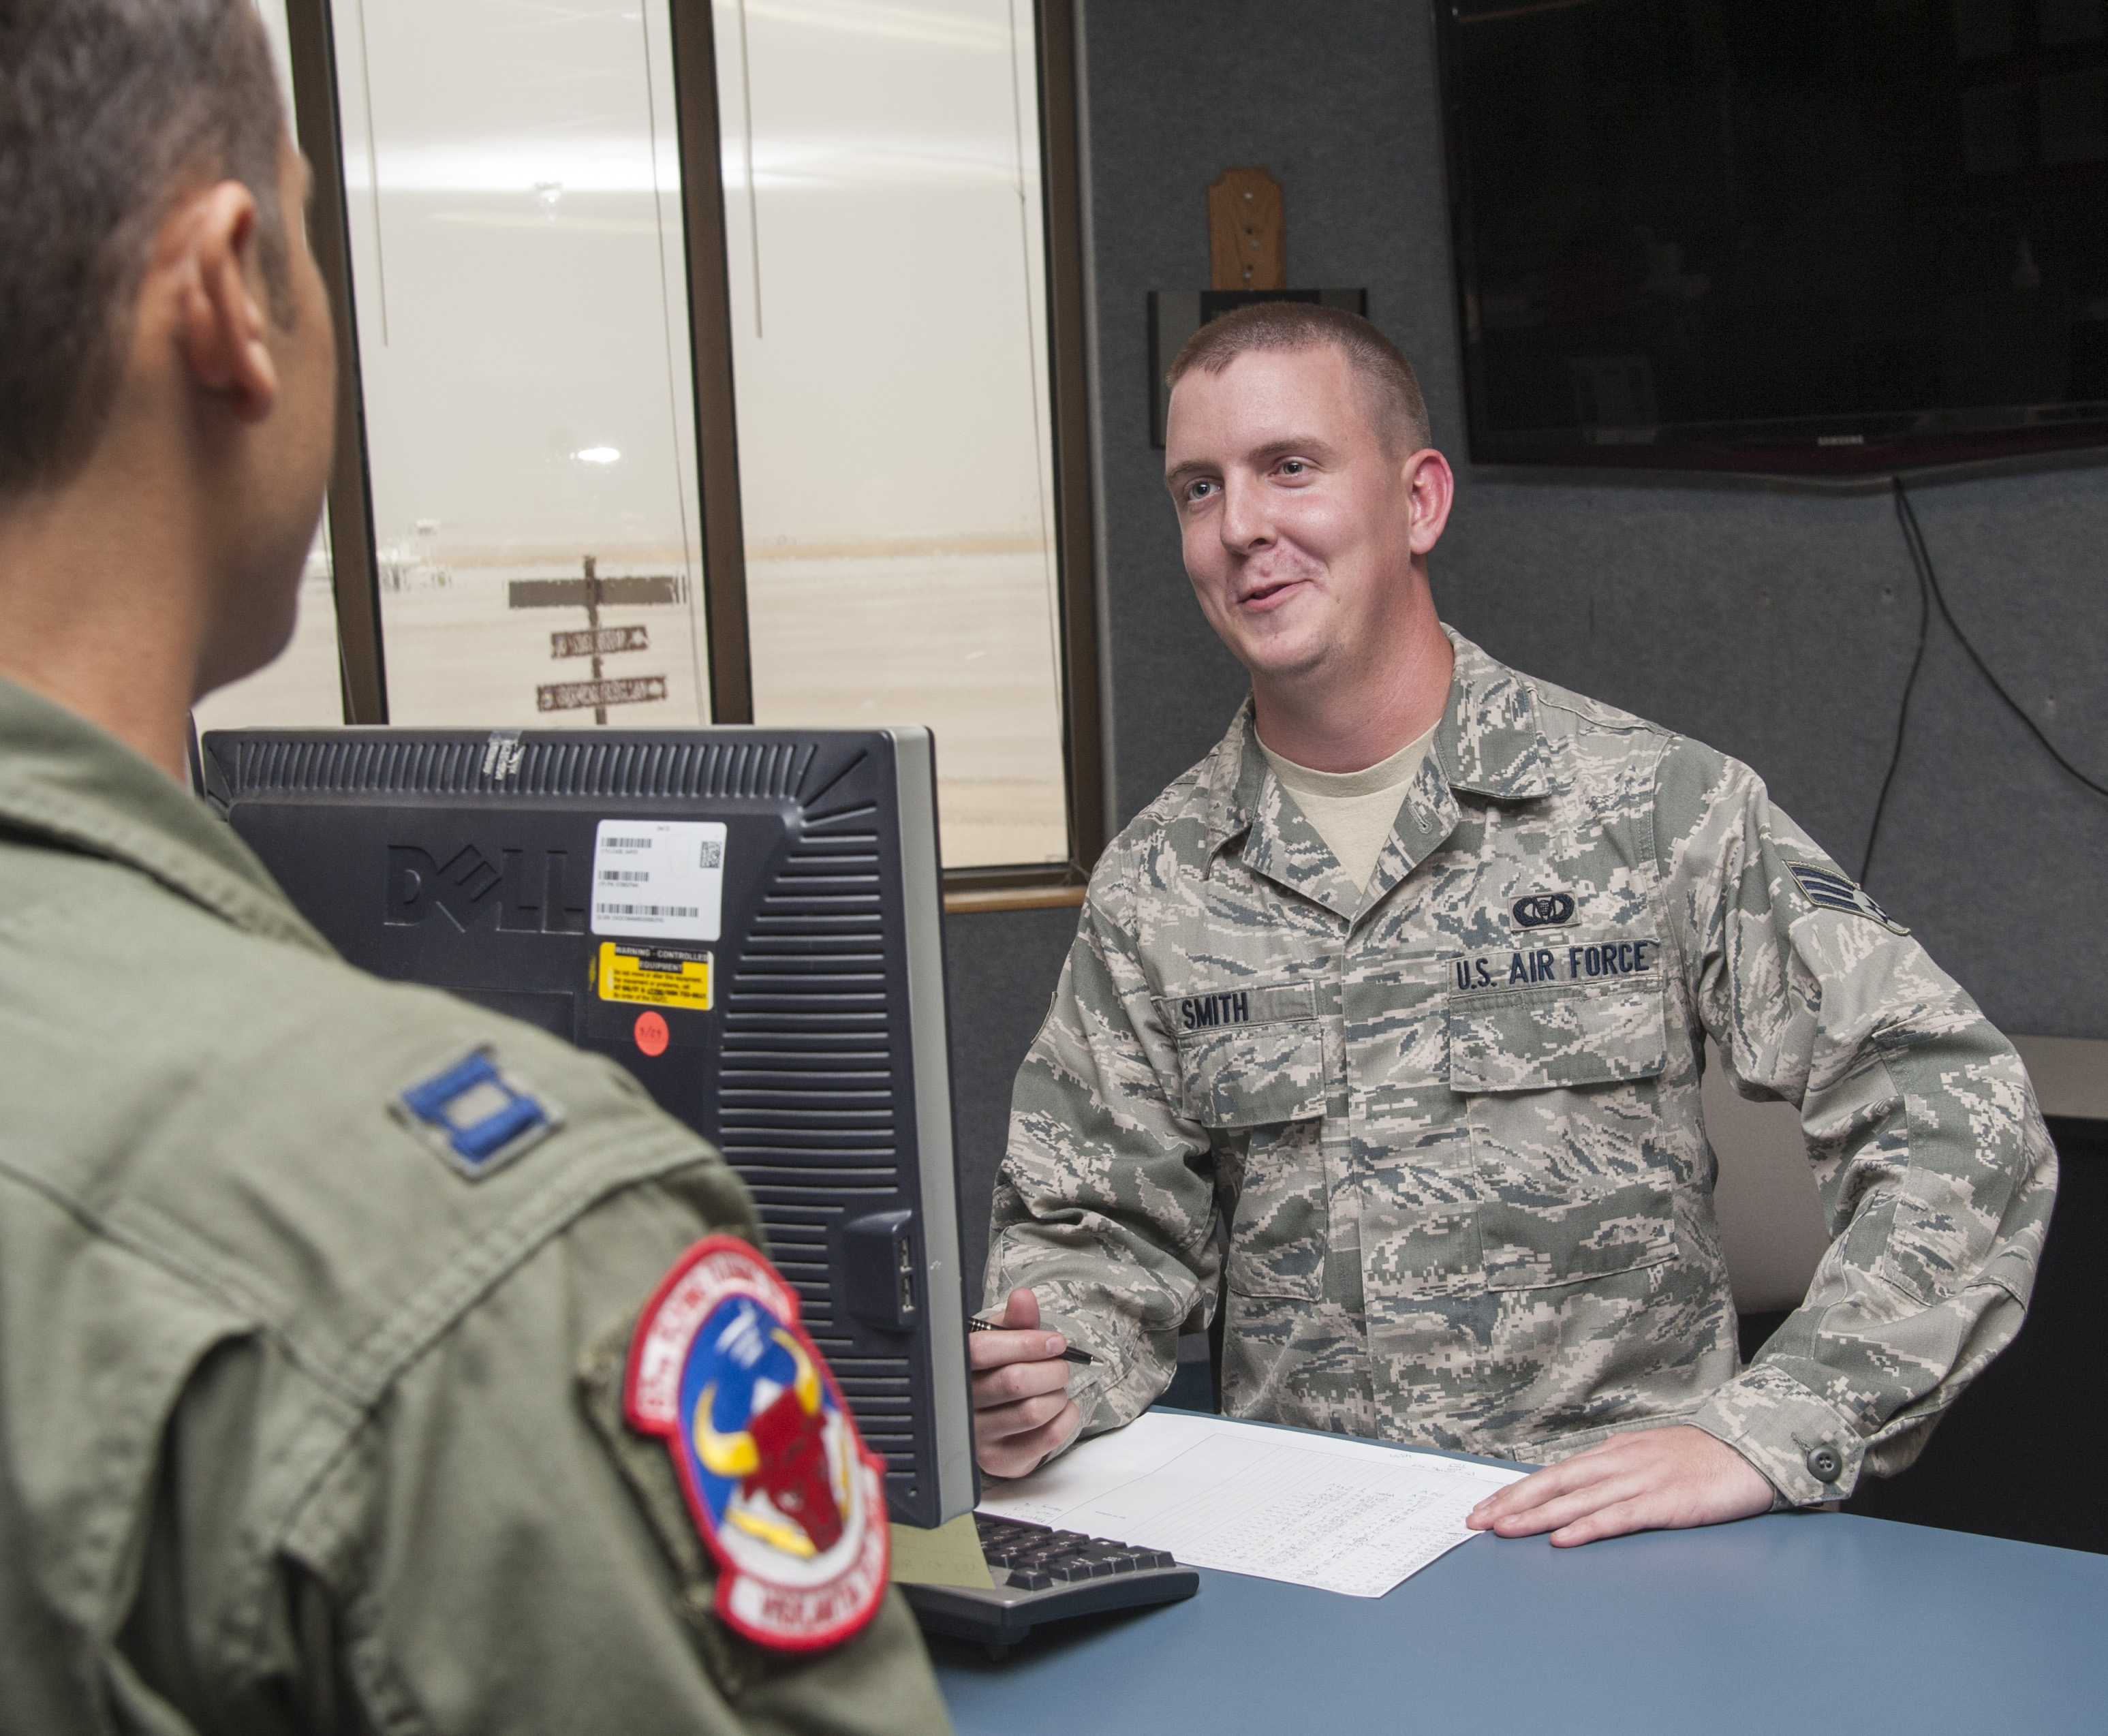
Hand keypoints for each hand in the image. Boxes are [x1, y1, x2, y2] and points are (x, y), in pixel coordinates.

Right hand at [970, 1287, 1081, 1478]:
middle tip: (1059, 1366)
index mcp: (958, 1366)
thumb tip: (1023, 1297)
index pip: (984, 1351)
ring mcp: (980, 1436)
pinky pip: (1047, 1438)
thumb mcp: (1003, 1340)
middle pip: (1014, 1382)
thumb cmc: (998, 1373)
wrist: (993, 1420)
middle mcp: (963, 1403)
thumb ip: (1016, 1319)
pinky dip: (1066, 1419)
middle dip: (1050, 1369)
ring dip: (1058, 1395)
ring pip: (1033, 1411)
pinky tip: (1059, 1410)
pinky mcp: (1001, 1461)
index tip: (1054, 1341)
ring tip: (1055, 1389)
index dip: (1025, 1343)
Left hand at [1464, 1424, 1773, 1547]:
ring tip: (1505, 1529)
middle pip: (1555, 1483)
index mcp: (1613, 1453)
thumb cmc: (1700, 1459)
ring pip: (1578, 1500)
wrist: (1750, 1450)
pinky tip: (1564, 1537)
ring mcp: (1641, 1481)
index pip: (1553, 1473)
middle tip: (1478, 1519)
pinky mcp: (1666, 1502)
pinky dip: (1588, 1527)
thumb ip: (1613, 1475)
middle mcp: (1619, 1463)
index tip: (1486, 1505)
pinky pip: (1619, 1517)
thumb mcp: (1648, 1458)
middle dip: (1513, 1503)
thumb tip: (1576, 1494)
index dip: (1517, 1490)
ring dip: (1538, 1516)